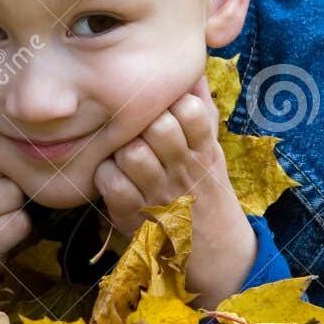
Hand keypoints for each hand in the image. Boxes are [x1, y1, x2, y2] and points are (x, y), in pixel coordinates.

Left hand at [92, 76, 255, 306]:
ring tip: (124, 154)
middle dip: (143, 122)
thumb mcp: (212, 148)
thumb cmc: (205, 190)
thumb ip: (201, 107)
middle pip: (159, 125)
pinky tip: (113, 178)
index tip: (164, 108)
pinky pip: (111, 183)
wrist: (216, 257)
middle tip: (137, 130)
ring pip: (132, 152)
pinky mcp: (135, 217)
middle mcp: (184, 169)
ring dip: (122, 149)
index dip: (170, 102)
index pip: (189, 108)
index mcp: (204, 149)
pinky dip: (107, 177)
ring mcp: (159, 195)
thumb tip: (190, 67)